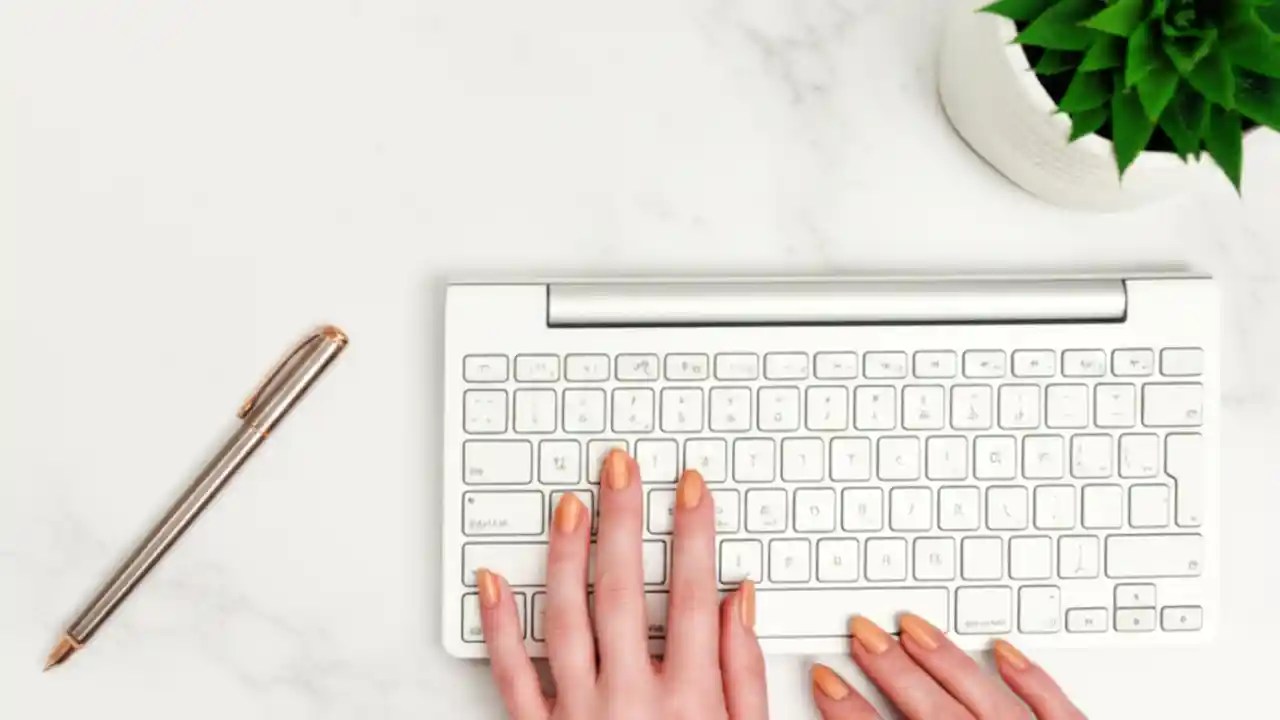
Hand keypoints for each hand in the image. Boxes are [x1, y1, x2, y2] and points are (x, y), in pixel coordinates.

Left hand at [476, 450, 766, 718]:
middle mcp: (630, 701)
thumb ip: (743, 671)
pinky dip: (497, 625)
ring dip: (564, 554)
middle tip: (620, 465)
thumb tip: (738, 600)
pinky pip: (511, 675)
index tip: (690, 486)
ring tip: (569, 503)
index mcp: (689, 700)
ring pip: (565, 618)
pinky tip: (490, 580)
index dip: (693, 532)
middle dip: (624, 519)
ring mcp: (580, 716)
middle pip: (622, 590)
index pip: (691, 594)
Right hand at [810, 615, 1084, 719]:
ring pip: (986, 698)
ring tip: (913, 626)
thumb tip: (853, 717)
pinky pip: (1056, 710)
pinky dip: (1030, 678)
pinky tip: (1005, 650)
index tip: (825, 679)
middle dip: (892, 667)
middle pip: (932, 709)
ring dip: (946, 660)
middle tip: (862, 633)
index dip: (848, 710)